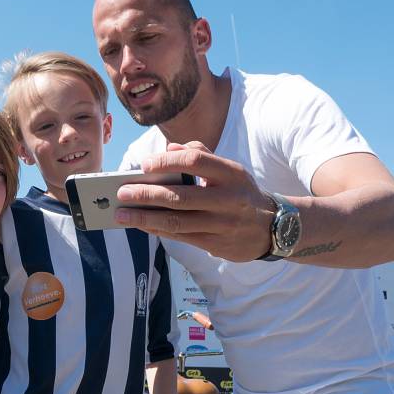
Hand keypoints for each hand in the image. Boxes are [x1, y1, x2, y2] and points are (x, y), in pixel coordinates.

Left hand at [115, 142, 275, 261]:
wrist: (271, 228)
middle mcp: (228, 198)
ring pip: (177, 221)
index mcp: (231, 173)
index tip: (144, 165)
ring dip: (145, 218)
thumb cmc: (240, 192)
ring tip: (122, 214)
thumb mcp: (230, 170)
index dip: (167, 162)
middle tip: (122, 192)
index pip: (195, 162)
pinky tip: (141, 224)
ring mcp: (222, 223)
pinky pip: (181, 237)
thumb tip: (169, 149)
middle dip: (147, 194)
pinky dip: (158, 230)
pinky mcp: (217, 244)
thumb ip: (201, 155)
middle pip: (180, 195)